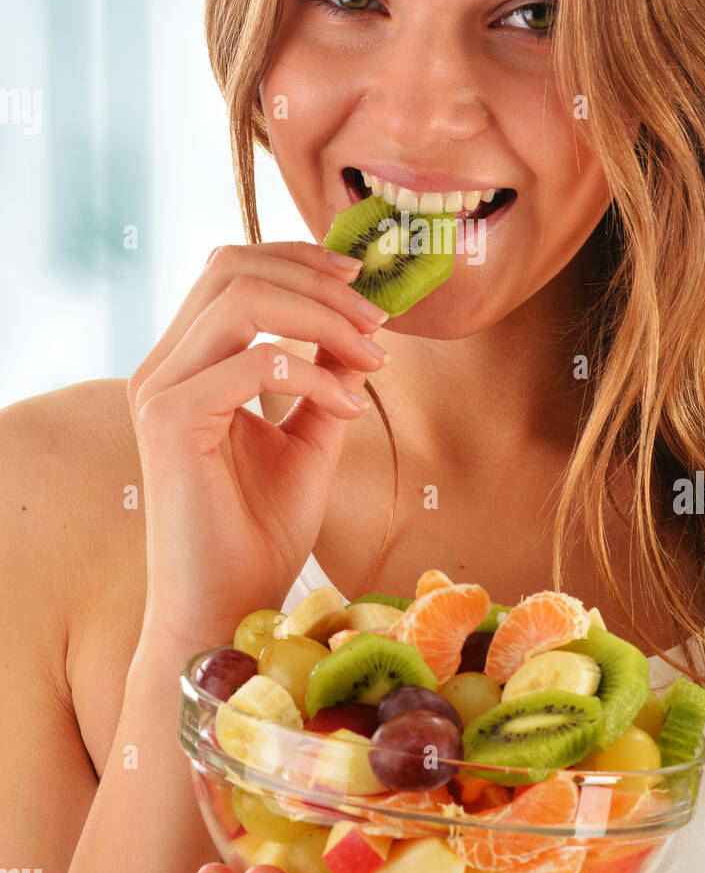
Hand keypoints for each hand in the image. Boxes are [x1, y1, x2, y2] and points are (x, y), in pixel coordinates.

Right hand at [127, 240, 388, 647]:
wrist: (227, 611)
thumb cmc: (259, 534)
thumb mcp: (309, 440)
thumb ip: (326, 378)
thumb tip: (362, 327)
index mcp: (186, 363)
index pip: (232, 269)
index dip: (300, 261)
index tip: (364, 285)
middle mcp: (163, 366)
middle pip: (232, 265)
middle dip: (317, 279)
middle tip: (376, 316)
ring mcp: (159, 389)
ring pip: (241, 297)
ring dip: (322, 316)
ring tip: (373, 352)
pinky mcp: (169, 420)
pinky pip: (255, 362)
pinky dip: (315, 373)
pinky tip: (349, 408)